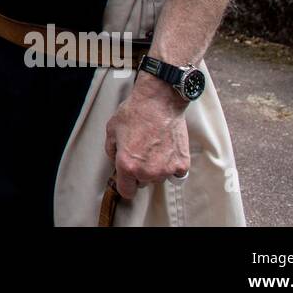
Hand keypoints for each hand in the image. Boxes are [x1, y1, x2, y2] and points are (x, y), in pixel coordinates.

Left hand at [104, 76, 189, 198]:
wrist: (159, 101)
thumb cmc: (135, 112)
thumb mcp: (111, 130)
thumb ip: (112, 151)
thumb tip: (116, 160)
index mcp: (127, 165)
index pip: (126, 191)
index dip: (125, 184)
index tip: (127, 180)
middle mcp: (147, 172)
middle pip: (143, 183)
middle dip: (140, 172)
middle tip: (141, 152)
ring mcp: (166, 169)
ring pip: (159, 177)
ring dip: (156, 167)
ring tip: (154, 146)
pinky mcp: (182, 164)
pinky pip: (176, 172)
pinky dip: (172, 164)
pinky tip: (167, 148)